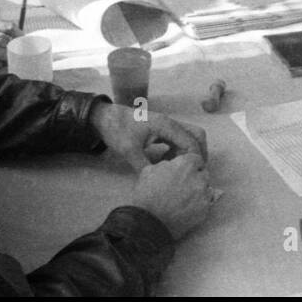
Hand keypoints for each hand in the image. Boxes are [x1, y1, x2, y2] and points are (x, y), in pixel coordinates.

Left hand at [90, 102, 207, 170]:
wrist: (104, 117)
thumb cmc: (117, 130)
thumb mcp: (129, 151)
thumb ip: (144, 167)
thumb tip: (157, 184)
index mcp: (166, 125)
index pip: (191, 142)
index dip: (194, 159)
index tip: (190, 175)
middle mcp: (169, 123)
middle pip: (196, 135)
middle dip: (198, 153)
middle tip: (191, 171)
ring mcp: (165, 125)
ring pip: (188, 136)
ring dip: (187, 152)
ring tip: (177, 168)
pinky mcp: (160, 129)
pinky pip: (177, 139)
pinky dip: (177, 150)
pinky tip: (166, 161)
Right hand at [129, 153, 212, 240]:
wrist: (149, 222)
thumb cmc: (146, 195)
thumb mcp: (149, 170)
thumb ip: (166, 164)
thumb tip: (172, 166)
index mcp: (185, 165)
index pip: (196, 159)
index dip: (190, 165)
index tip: (185, 171)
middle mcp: (198, 178)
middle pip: (203, 174)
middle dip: (196, 178)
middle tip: (184, 186)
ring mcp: (203, 195)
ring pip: (206, 189)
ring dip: (199, 191)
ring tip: (185, 199)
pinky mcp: (205, 210)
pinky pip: (206, 204)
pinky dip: (199, 205)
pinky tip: (187, 209)